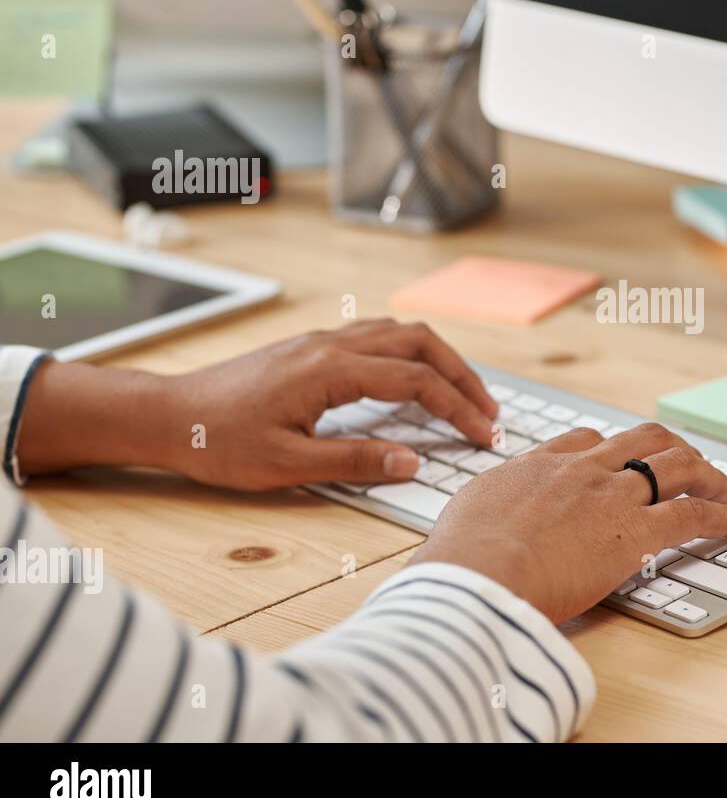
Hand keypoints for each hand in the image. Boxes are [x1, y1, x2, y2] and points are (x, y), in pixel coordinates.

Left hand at [16, 320, 497, 490]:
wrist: (167, 415)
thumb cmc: (218, 442)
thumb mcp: (288, 465)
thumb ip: (355, 460)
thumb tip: (412, 462)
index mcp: (331, 370)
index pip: (416, 381)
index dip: (458, 408)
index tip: (484, 436)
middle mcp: (331, 345)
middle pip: (420, 344)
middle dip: (462, 376)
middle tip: (488, 413)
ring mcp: (322, 341)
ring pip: (400, 332)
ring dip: (440, 360)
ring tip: (463, 394)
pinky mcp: (312, 347)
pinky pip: (377, 335)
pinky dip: (411, 353)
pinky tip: (414, 378)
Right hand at [411, 423, 726, 622]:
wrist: (476, 573)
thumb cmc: (458, 561)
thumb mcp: (461, 524)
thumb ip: (478, 522)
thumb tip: (461, 543)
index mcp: (535, 467)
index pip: (584, 443)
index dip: (610, 451)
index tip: (621, 462)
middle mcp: (579, 471)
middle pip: (640, 440)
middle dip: (671, 448)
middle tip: (690, 464)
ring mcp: (610, 496)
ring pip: (675, 465)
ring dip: (709, 474)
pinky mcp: (635, 532)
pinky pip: (694, 514)